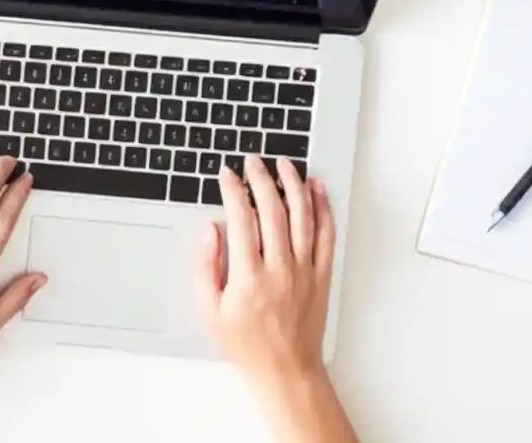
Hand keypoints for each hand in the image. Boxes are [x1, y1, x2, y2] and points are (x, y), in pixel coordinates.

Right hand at [197, 155, 334, 384]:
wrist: (285, 370)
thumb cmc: (246, 345)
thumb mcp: (209, 310)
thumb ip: (206, 266)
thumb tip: (210, 230)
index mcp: (248, 276)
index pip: (241, 219)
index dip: (233, 190)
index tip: (227, 175)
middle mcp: (279, 268)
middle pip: (273, 210)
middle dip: (262, 178)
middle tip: (254, 162)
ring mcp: (304, 270)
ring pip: (303, 216)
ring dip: (294, 184)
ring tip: (286, 164)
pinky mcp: (321, 275)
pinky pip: (326, 235)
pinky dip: (324, 208)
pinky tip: (318, 190)